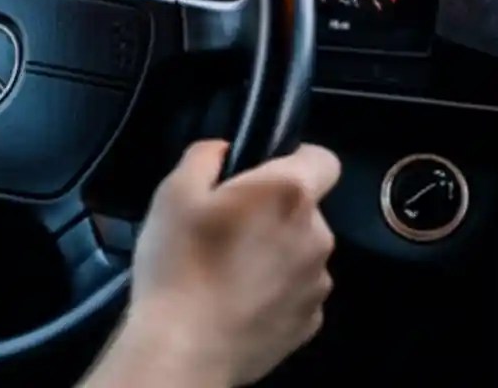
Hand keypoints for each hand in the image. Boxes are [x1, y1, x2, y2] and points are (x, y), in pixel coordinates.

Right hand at [120, 141, 339, 385]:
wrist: (185, 349)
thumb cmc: (179, 265)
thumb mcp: (173, 192)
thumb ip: (205, 155)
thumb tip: (224, 149)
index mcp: (289, 194)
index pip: (323, 158)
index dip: (296, 160)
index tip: (260, 177)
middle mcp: (317, 235)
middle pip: (306, 210)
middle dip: (275, 213)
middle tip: (228, 228)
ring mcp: (318, 283)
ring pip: (302, 252)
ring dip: (276, 253)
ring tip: (229, 271)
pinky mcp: (311, 322)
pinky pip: (297, 292)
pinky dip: (275, 292)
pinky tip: (238, 301)